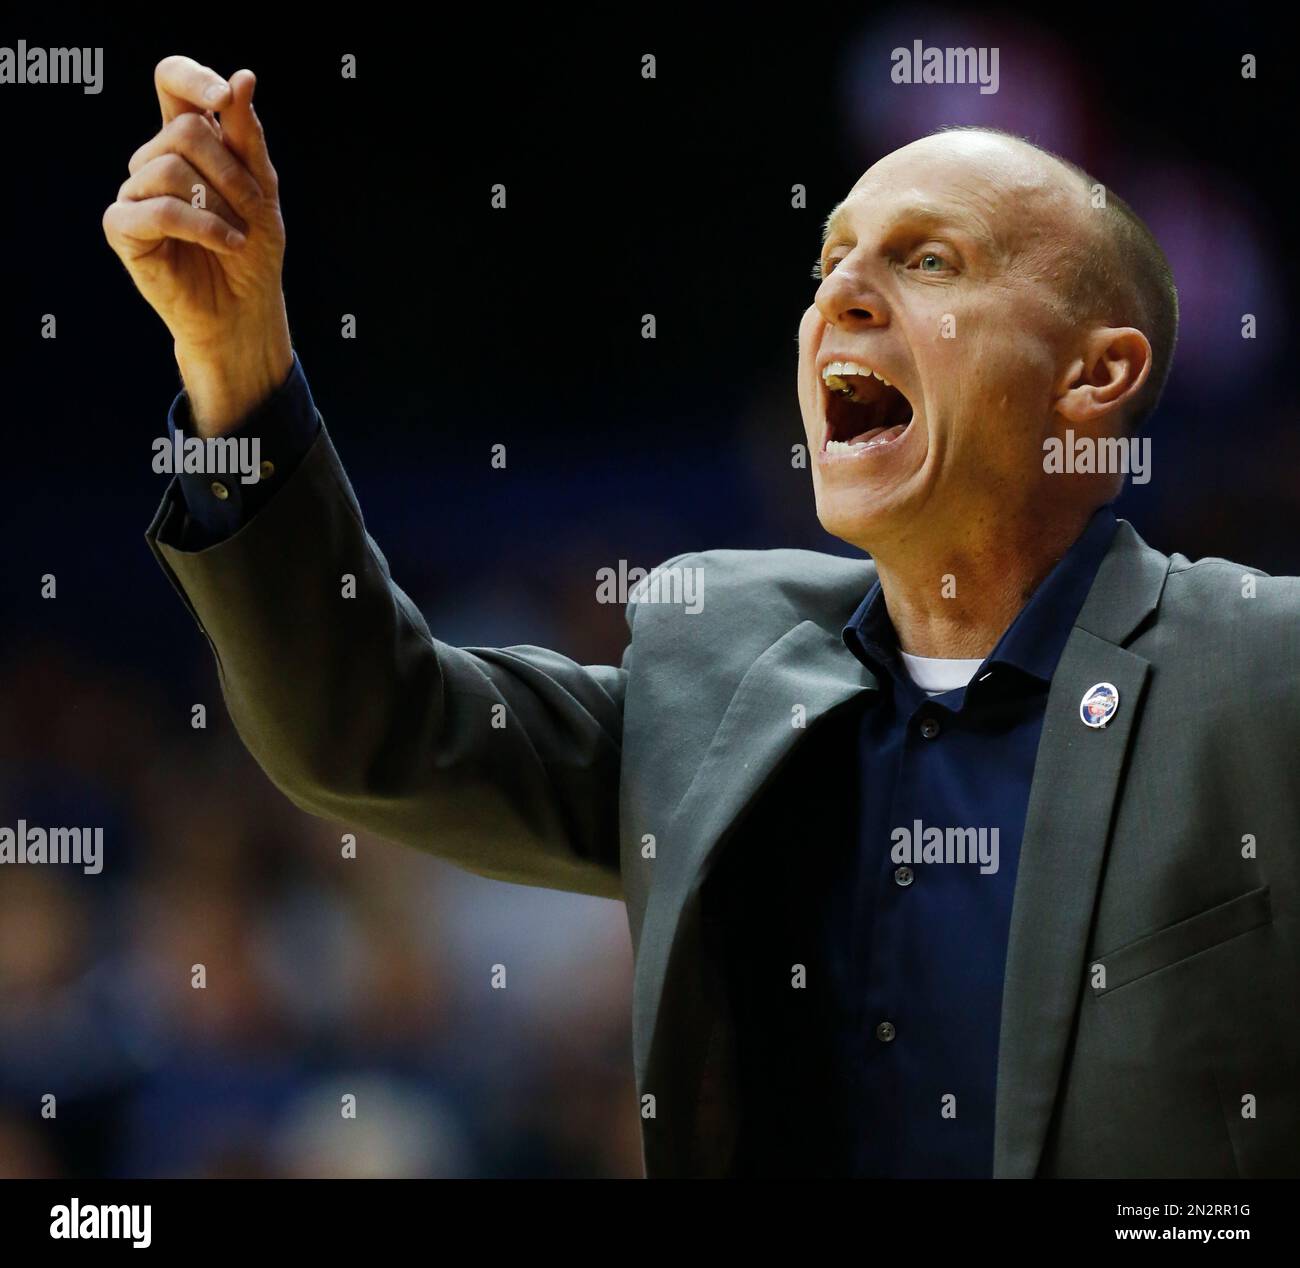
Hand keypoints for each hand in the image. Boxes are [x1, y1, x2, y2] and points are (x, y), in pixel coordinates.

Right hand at [103, 56, 292, 434]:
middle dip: (231, 171)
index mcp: (186, 142)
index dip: (192, 79)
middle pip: (183, 129)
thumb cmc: (254, 251)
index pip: (171, 82)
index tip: (224, 98)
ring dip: (220, 205)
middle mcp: (155, 160)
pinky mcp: (123, 228)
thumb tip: (243, 78)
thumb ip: (248, 138)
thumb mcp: (262, 191)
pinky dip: (201, 226)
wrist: (245, 311)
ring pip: (170, 167)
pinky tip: (226, 244)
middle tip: (253, 209)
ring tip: (238, 236)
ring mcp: (135, 192)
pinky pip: (159, 209)